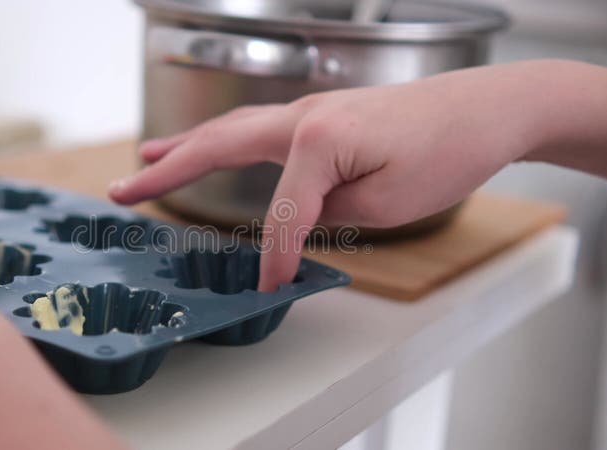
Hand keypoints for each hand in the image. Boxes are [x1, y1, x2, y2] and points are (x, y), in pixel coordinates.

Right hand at [109, 61, 575, 290]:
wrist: (485, 109)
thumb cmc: (445, 152)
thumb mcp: (386, 205)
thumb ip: (325, 213)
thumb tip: (293, 222)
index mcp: (317, 139)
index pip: (278, 212)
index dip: (274, 256)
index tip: (268, 289)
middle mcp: (302, 116)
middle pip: (217, 145)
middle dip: (166, 171)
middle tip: (122, 190)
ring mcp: (309, 110)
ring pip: (230, 129)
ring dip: (184, 147)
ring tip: (145, 160)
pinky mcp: (320, 114)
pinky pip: (256, 128)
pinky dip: (223, 139)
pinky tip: (212, 146)